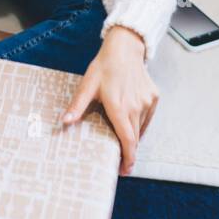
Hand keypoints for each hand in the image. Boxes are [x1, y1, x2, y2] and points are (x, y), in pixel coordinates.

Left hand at [60, 26, 157, 176]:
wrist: (125, 48)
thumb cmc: (104, 67)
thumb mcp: (87, 86)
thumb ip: (77, 106)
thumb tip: (64, 122)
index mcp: (119, 107)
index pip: (127, 139)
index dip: (128, 158)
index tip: (125, 170)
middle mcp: (136, 107)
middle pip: (134, 138)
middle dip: (129, 152)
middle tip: (121, 163)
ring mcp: (147, 102)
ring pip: (141, 128)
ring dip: (133, 138)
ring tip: (124, 143)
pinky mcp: (154, 98)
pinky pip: (147, 118)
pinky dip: (140, 125)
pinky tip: (130, 123)